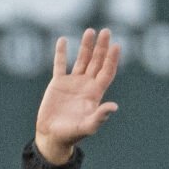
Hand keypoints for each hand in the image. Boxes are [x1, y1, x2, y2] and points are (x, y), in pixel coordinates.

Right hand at [34, 27, 121, 165]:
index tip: (116, 46)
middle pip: (97, 62)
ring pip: (82, 60)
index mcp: (95, 94)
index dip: (112, 60)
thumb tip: (114, 106)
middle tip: (106, 32)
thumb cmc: (71, 134)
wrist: (52, 137)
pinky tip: (63, 40)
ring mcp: (72, 83)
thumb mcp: (87, 126)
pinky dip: (61, 53)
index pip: (106, 72)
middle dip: (102, 47)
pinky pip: (60, 64)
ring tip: (90, 31)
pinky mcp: (58, 83)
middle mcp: (86, 85)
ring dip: (86, 46)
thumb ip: (100, 116)